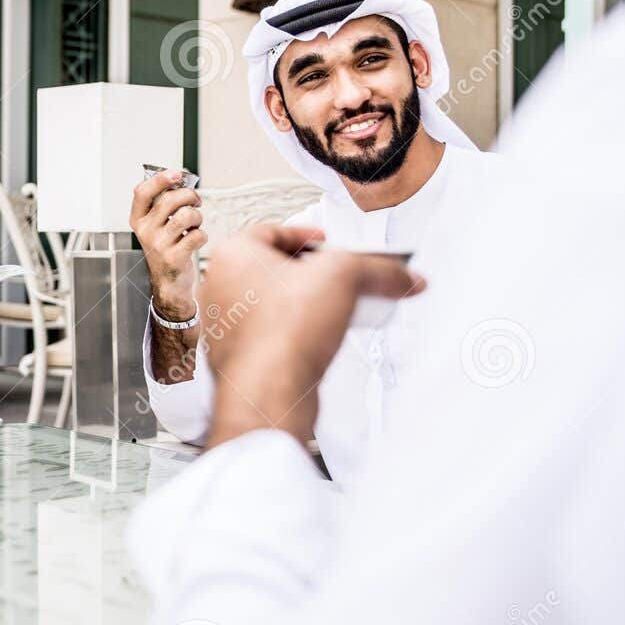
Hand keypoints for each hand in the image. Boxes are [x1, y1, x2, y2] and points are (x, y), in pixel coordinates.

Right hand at [129, 170, 205, 318]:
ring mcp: (159, 246)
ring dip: (197, 216)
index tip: (175, 173)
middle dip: (189, 195)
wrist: (169, 283)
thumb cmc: (165, 249)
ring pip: (186, 216)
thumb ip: (163, 204)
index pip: (142, 192)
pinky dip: (202, 235)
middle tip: (195, 200)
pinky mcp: (174, 258)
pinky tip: (196, 239)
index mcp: (138, 220)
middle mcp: (145, 232)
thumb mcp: (156, 227)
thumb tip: (181, 181)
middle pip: (169, 200)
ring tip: (195, 222)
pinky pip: (197, 235)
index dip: (159, 179)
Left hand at [201, 225, 424, 447]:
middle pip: (274, 269)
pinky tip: (320, 340)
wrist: (268, 393)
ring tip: (336, 309)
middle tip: (339, 277)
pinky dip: (295, 332)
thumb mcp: (345, 277)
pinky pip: (272, 334)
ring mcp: (226, 326)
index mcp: (231, 256)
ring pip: (272, 303)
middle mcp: (220, 289)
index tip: (329, 244)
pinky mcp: (240, 357)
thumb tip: (404, 276)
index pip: (272, 230)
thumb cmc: (280, 333)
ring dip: (305, 304)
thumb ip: (379, 269)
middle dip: (312, 273)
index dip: (307, 235)